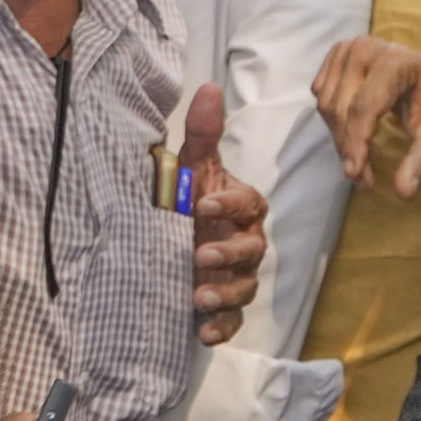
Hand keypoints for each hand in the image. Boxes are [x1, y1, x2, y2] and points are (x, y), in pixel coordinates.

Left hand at [180, 88, 263, 341]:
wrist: (168, 238)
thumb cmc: (185, 197)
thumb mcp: (188, 166)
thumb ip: (201, 133)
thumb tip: (209, 88)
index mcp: (241, 206)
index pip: (248, 202)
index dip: (229, 203)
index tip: (202, 203)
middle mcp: (246, 241)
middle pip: (251, 251)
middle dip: (229, 255)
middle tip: (200, 256)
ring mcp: (237, 274)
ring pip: (244, 287)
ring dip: (224, 293)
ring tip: (198, 296)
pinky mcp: (224, 304)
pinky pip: (231, 320)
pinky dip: (219, 328)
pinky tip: (201, 333)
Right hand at [313, 35, 420, 200]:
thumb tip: (403, 192)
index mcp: (397, 60)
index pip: (364, 107)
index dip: (357, 144)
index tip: (358, 177)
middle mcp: (366, 48)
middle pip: (341, 107)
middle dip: (348, 147)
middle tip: (362, 179)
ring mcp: (347, 49)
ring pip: (327, 104)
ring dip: (340, 138)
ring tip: (363, 162)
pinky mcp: (335, 57)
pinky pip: (322, 97)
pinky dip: (335, 123)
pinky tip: (357, 137)